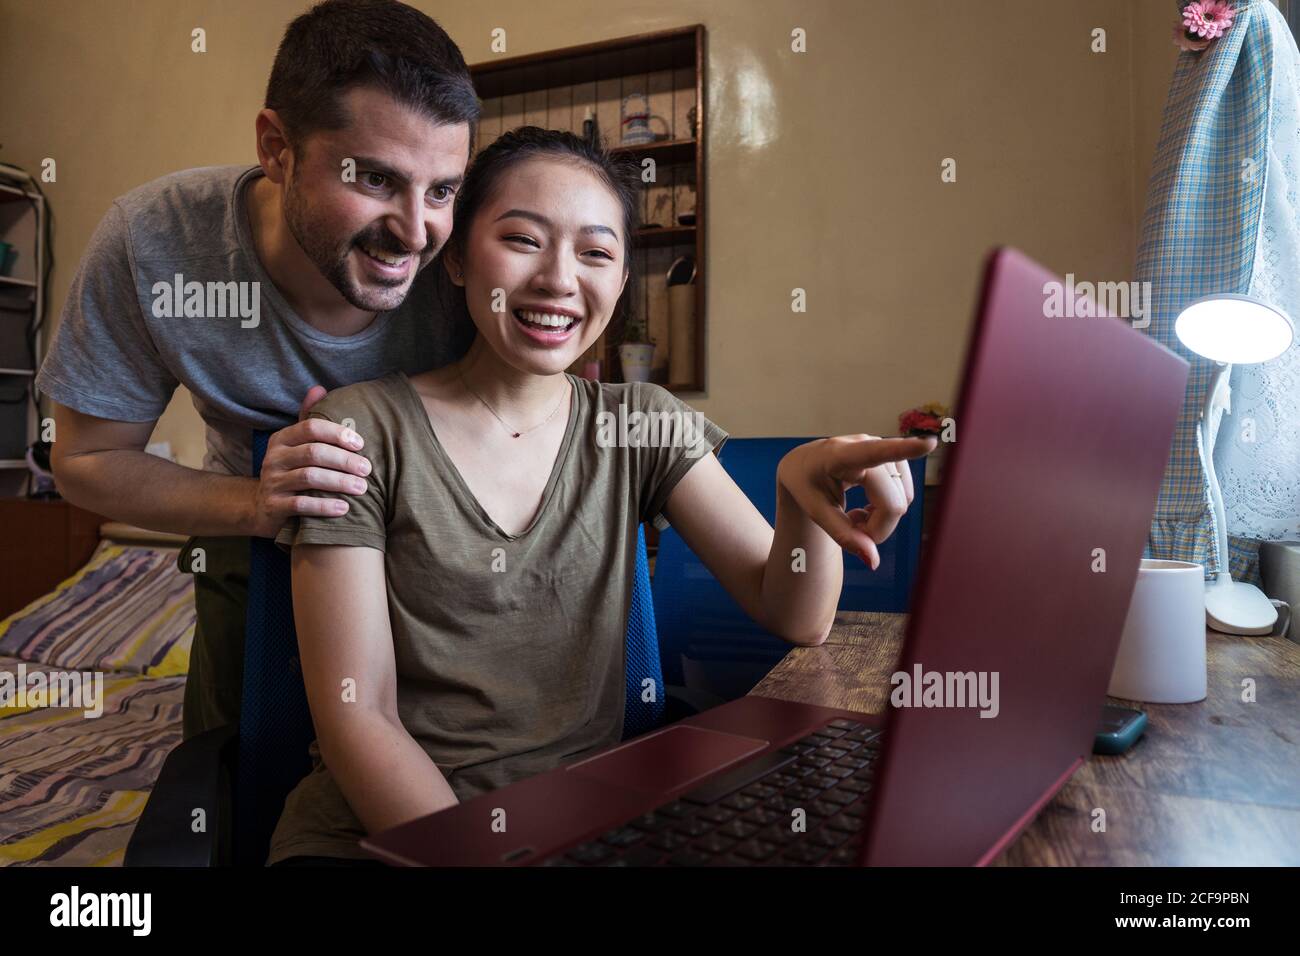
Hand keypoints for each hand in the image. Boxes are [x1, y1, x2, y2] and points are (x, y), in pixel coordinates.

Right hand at [248, 386, 372, 537]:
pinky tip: (344, 508)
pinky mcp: (273, 506)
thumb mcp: (296, 444)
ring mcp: (272, 482)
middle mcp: (274, 457)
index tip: (360, 444)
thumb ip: (308, 418)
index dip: (337, 433)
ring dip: (339, 482)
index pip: (311, 427)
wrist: (263, 507)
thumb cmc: (291, 470)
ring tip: (362, 488)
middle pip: (313, 453)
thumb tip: (319, 388)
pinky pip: (301, 504)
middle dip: (344, 460)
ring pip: (309, 477)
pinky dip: (324, 506)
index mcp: (282, 439)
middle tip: (367, 469)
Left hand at [776, 434, 937, 568]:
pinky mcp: (893, 457)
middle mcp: (867, 445)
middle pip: (893, 503)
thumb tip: (873, 561)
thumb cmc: (807, 485)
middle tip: (851, 526)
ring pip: (902, 501)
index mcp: (840, 455)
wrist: (805, 465)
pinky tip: (868, 505)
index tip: (930, 443)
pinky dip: (888, 509)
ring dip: (881, 518)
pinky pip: (904, 495)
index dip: (905, 449)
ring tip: (855, 512)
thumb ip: (843, 536)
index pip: (875, 453)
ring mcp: (883, 450)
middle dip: (876, 527)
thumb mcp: (816, 513)